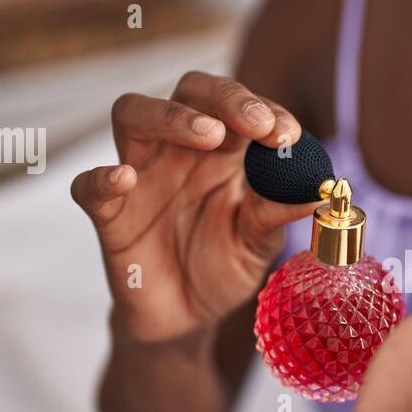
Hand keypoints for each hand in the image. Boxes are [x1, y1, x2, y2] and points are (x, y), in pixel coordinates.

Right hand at [71, 72, 319, 343]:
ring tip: (208, 134)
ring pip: (132, 114)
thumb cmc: (224, 266)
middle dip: (224, 98)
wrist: (186, 319)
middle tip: (254, 123)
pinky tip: (125, 179)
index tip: (289, 136)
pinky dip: (101, 177)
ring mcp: (139, 175)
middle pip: (188, 92)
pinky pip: (89, 186)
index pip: (239, 107)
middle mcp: (179, 150)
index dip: (264, 111)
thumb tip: (323, 191)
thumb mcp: (260, 242)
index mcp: (224, 151)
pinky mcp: (108, 214)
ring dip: (169, 116)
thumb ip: (279, 212)